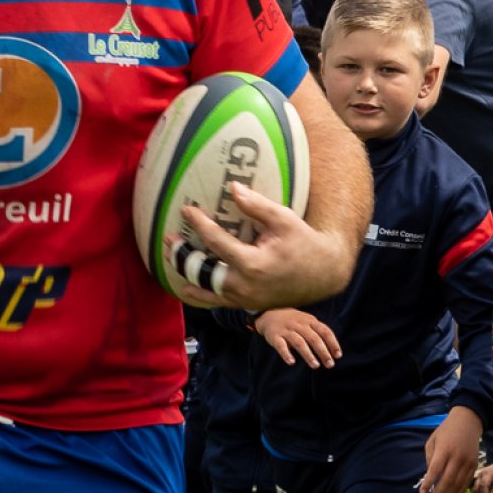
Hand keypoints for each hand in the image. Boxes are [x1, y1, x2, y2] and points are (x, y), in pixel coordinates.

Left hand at [168, 184, 355, 310]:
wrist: (324, 274)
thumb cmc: (304, 243)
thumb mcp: (284, 219)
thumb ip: (257, 206)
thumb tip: (233, 188)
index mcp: (252, 264)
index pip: (216, 241)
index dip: (198, 224)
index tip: (186, 210)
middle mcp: (244, 286)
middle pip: (202, 272)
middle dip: (182, 256)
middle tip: (168, 240)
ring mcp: (245, 299)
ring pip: (206, 290)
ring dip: (187, 275)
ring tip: (171, 260)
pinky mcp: (247, 305)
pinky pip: (217, 302)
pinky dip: (200, 295)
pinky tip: (186, 286)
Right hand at [255, 308, 340, 367]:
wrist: (269, 314)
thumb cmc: (294, 322)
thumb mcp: (307, 321)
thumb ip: (319, 332)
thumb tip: (335, 351)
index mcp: (309, 320)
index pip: (325, 331)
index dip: (333, 344)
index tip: (338, 356)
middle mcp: (299, 324)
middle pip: (313, 338)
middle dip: (323, 352)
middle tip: (330, 365)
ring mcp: (286, 330)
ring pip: (299, 342)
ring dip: (308, 355)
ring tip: (315, 366)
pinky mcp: (275, 336)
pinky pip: (280, 345)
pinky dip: (286, 354)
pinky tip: (291, 362)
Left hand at [420, 406, 483, 492]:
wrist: (467, 423)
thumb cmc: (445, 432)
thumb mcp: (433, 441)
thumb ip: (430, 458)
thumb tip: (430, 477)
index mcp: (444, 450)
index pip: (435, 470)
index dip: (428, 483)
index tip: (422, 492)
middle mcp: (457, 457)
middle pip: (447, 481)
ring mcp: (467, 462)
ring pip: (458, 484)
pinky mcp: (475, 465)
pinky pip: (467, 482)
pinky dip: (459, 491)